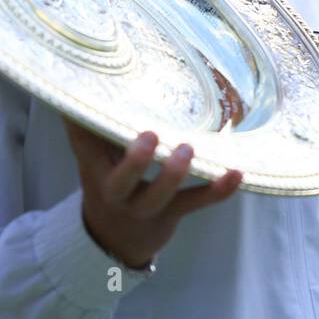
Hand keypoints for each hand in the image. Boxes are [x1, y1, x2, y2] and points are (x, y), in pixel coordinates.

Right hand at [63, 118, 242, 268]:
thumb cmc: (110, 181)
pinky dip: (218, 190)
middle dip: (135, 161)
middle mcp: (117, 192)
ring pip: (159, 196)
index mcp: (95, 171)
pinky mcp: (173, 214)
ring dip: (174, 175)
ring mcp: (145, 207)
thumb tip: (91, 77)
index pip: (83, 146)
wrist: (115, 241)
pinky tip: (236, 173)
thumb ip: (96, 128)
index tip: (87, 105)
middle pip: (121, 182)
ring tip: (187, 148)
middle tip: (150, 135)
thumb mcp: (96, 158)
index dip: (82, 128)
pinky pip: (197, 203)